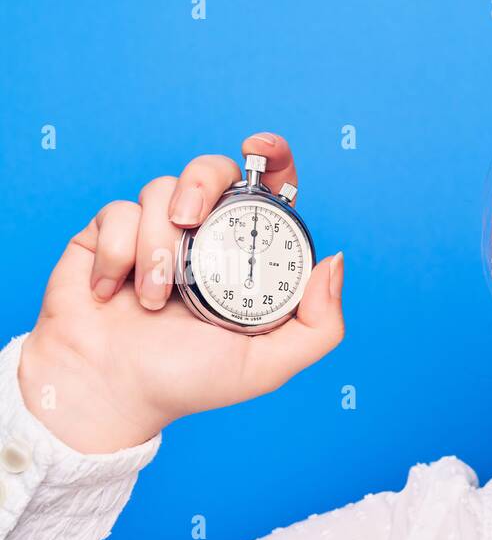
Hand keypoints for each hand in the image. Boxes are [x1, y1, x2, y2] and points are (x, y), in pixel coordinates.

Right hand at [18, 132, 343, 453]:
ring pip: (162, 191)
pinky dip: (117, 254)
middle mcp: (207, 237)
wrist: (110, 390)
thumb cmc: (188, 381)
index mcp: (250, 258)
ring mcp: (158, 231)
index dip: (272, 157)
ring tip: (156, 299)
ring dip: (157, 247)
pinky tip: (116, 293)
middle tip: (187, 225)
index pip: (269, 191)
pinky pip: (117, 212)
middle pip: (213, 170)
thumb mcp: (268, 364)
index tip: (258, 148)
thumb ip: (318, 325)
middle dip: (200, 184)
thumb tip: (334, 262)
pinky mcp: (111, 232)